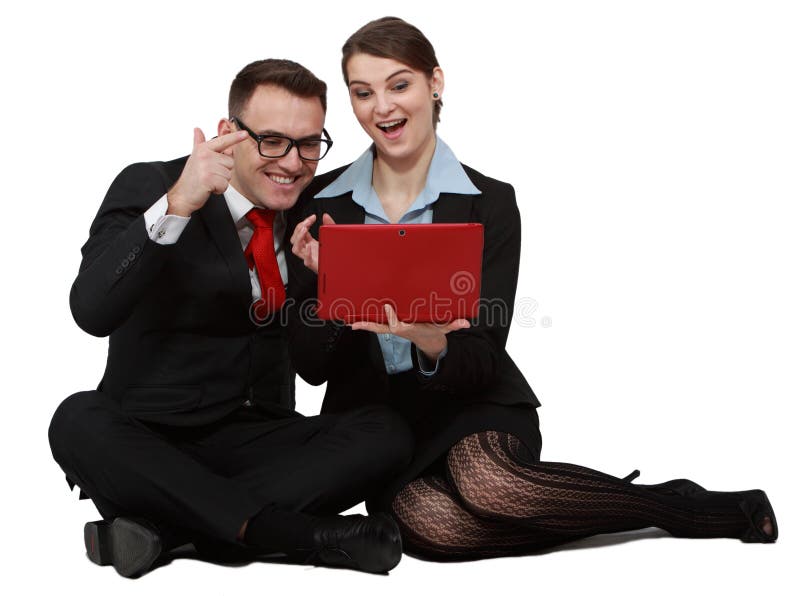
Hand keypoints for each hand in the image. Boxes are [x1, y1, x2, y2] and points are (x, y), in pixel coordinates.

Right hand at [166, 128, 248, 216]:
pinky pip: (225, 185)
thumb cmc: (191, 177)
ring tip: (208, 181)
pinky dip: (219, 189)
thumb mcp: (195, 157)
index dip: (235, 137)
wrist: (183, 195)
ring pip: (228, 175)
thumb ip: (198, 143)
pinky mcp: (209, 179)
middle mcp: (205, 155)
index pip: (223, 141)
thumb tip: (197, 130)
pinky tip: (209, 188)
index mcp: (203, 149)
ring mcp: (207, 167)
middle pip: (230, 162)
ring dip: (221, 182)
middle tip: (209, 175)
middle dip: (223, 172)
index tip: (245, 133)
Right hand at [290, 213, 335, 273]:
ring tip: (305, 230)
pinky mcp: (315, 266)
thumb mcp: (333, 237)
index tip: (313, 217)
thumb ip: (330, 226)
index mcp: (310, 243)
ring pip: (296, 250)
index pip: (301, 232)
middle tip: (307, 223)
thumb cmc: (336, 254)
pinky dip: (307, 254)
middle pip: (294, 240)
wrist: (343, 269)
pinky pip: (307, 261)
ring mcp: (310, 258)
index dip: (304, 223)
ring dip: (298, 238)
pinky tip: (309, 246)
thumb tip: (325, 215)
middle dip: (298, 229)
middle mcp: (308, 250)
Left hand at [351, 304, 469, 360]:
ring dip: (363, 323)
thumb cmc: (434, 330)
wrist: (428, 340)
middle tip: (355, 323)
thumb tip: (465, 323)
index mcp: (409, 328)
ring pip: (376, 327)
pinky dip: (366, 322)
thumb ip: (454, 324)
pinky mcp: (391, 326)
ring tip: (349, 321)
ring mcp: (393, 328)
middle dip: (369, 325)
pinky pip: (377, 324)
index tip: (387, 307)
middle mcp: (399, 328)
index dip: (392, 317)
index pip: (398, 324)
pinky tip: (354, 319)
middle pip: (381, 328)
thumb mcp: (444, 327)